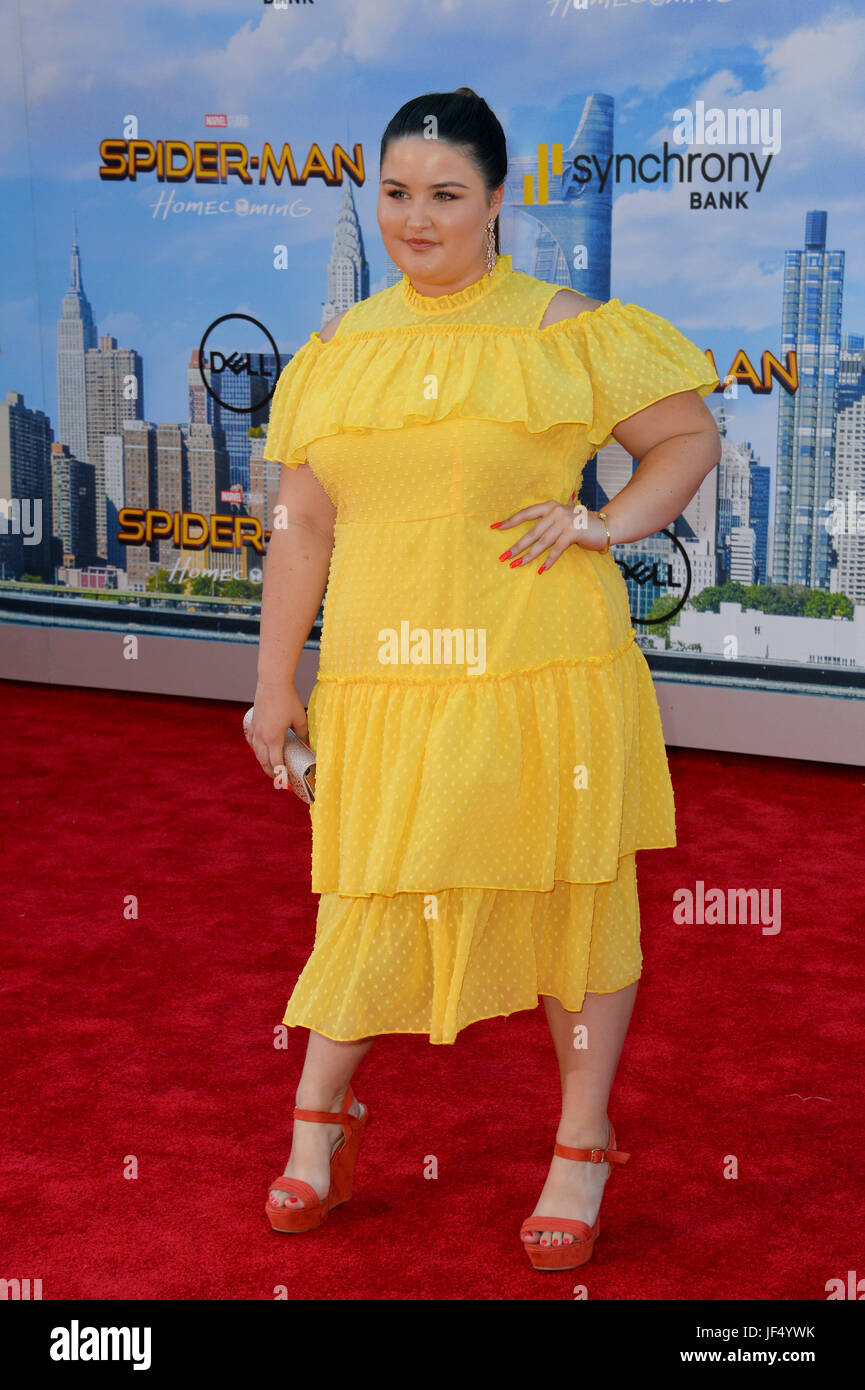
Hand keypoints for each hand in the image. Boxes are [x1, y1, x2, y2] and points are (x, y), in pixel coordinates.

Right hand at [246, 680, 309, 778]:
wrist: (272, 683)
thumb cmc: (287, 699)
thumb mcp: (300, 718)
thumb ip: (304, 733)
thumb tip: (307, 742)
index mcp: (274, 738)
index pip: (276, 763)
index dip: (281, 774)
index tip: (286, 782)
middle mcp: (262, 737)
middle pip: (264, 761)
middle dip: (270, 772)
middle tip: (278, 778)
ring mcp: (255, 730)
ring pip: (256, 752)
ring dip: (262, 761)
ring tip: (269, 766)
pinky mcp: (252, 722)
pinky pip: (251, 740)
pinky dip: (255, 747)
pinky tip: (258, 748)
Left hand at [490, 498, 609, 571]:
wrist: (606, 525)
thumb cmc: (581, 523)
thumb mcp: (564, 516)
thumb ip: (549, 519)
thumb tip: (529, 533)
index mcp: (550, 506)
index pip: (526, 514)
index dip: (510, 521)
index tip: (495, 528)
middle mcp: (556, 512)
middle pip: (531, 532)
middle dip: (516, 546)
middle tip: (504, 557)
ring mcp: (564, 522)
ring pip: (542, 543)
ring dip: (528, 556)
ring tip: (517, 565)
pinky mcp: (573, 533)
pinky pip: (557, 550)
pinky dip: (549, 560)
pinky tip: (541, 569)